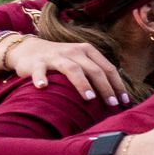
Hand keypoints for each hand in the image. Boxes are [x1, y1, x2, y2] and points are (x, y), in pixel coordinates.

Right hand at [5, 36, 130, 105]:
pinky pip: (40, 70)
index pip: (108, 68)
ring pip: (72, 68)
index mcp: (88, 51)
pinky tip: (43, 87)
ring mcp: (55, 56)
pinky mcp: (36, 62)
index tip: (124, 101)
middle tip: (112, 104)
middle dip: (105, 87)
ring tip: (90, 98)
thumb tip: (117, 97)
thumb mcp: (81, 62)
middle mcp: (74, 51)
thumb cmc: (62, 61)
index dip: (117, 85)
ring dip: (82, 83)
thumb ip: (96, 73)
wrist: (28, 49)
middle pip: (94, 69)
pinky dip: (41, 78)